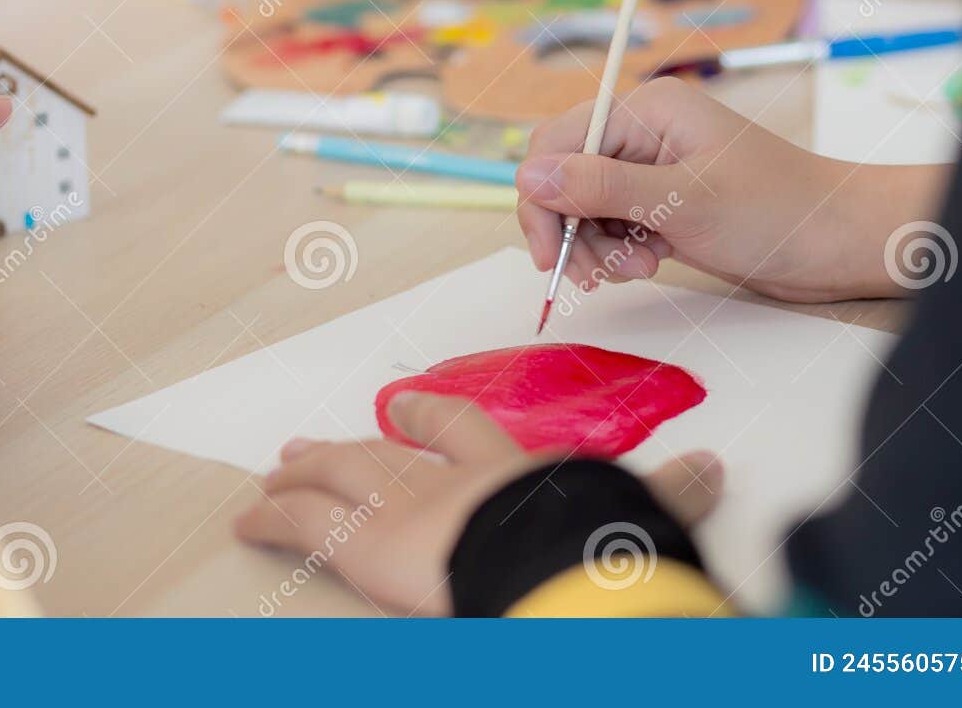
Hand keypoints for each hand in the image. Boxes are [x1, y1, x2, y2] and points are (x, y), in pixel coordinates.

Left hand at [234, 392, 720, 614]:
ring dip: (299, 476)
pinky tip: (243, 525)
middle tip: (306, 446)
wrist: (547, 557)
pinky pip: (301, 526)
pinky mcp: (361, 543)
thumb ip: (672, 491)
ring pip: (333, 476)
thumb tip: (718, 469)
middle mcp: (443, 475)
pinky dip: (269, 523)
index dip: (427, 417)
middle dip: (345, 447)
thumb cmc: (588, 535)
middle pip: (383, 451)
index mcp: (504, 465)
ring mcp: (397, 503)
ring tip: (270, 478)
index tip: (404, 405)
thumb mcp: (638, 510)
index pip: (460, 428)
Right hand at [516, 77, 942, 302]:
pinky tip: (651, 264)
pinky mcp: (663, 202)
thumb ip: (600, 188)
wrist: (837, 244)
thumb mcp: (682, 202)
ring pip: (585, 207)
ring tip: (640, 269)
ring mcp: (653, 168)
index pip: (557, 143)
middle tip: (596, 275)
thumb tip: (526, 176)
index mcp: (646, 110)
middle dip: (572, 228)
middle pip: (565, 177)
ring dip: (597, 246)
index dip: (542, 197)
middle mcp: (643, 133)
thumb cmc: (776, 212)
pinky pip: (613, 225)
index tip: (550, 253)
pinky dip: (619, 252)